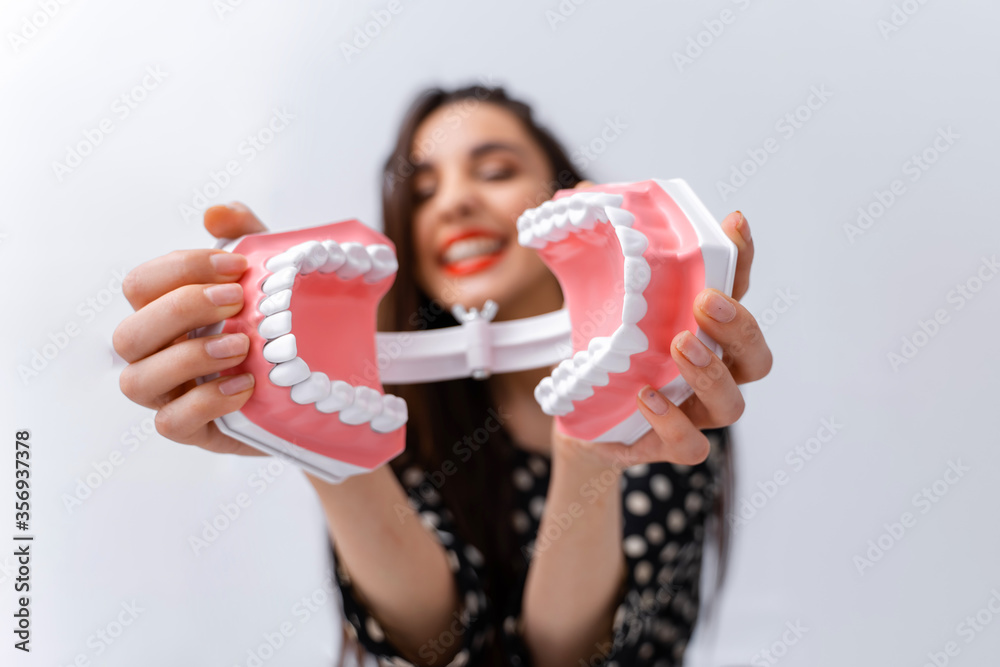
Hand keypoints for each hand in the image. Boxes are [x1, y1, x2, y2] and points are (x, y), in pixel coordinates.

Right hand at [112, 203, 269, 455]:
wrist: (320, 384)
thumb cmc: (282, 323)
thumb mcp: (272, 274)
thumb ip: (249, 236)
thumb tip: (216, 214)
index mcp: (166, 312)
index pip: (142, 284)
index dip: (182, 270)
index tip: (238, 266)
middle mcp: (157, 354)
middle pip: (129, 332)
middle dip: (182, 310)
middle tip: (237, 300)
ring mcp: (170, 395)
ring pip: (136, 381)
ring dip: (187, 357)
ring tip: (241, 346)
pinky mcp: (194, 431)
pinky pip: (171, 422)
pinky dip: (205, 402)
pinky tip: (246, 385)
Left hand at [555, 211, 771, 467]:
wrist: (577, 413)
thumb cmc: (604, 348)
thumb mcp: (596, 295)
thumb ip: (598, 246)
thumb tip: (587, 195)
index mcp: (703, 329)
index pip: (738, 291)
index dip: (742, 259)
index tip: (731, 224)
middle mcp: (712, 370)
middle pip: (756, 355)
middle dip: (740, 325)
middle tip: (707, 301)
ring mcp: (694, 411)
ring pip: (733, 403)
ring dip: (712, 373)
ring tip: (680, 345)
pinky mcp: (667, 444)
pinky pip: (690, 446)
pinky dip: (674, 424)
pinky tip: (646, 396)